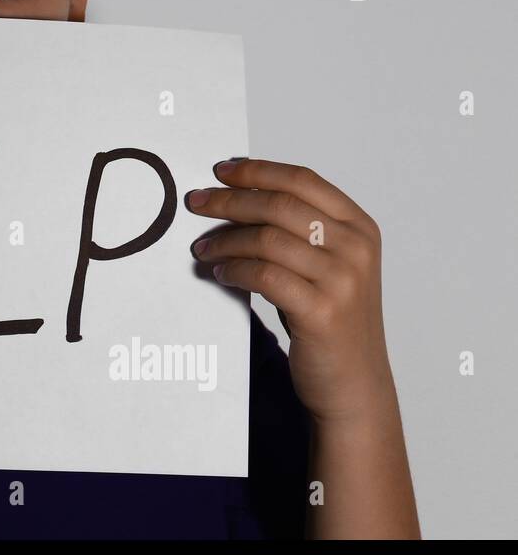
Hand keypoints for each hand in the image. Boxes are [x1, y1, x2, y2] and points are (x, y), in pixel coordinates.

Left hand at [186, 157, 393, 425]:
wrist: (353, 384)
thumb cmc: (329, 319)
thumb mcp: (325, 265)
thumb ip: (297, 231)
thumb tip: (234, 197)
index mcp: (360, 227)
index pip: (302, 180)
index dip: (258, 171)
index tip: (221, 170)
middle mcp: (356, 248)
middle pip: (279, 205)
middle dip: (230, 200)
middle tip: (195, 202)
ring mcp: (343, 280)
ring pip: (266, 239)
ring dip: (225, 239)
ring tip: (201, 248)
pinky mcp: (322, 311)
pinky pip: (264, 275)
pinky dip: (234, 269)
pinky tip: (220, 272)